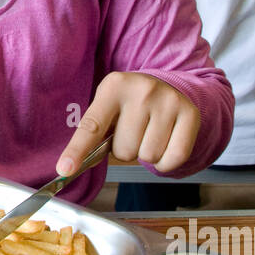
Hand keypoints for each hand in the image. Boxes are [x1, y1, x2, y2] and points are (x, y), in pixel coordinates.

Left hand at [56, 72, 199, 176]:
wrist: (167, 85)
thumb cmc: (129, 104)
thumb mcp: (107, 107)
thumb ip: (91, 135)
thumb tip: (70, 168)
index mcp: (113, 87)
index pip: (92, 126)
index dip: (77, 150)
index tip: (64, 169)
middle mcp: (142, 90)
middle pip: (123, 150)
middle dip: (125, 149)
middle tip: (133, 131)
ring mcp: (168, 100)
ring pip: (148, 156)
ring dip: (146, 154)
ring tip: (148, 133)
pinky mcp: (190, 113)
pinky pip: (173, 158)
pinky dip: (165, 161)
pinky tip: (164, 142)